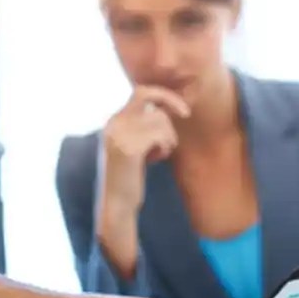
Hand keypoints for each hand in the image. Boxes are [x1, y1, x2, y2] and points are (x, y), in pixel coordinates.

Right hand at [100, 86, 191, 211]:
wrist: (117, 204)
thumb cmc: (130, 177)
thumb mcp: (133, 146)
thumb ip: (142, 127)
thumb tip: (163, 109)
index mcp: (113, 122)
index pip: (140, 92)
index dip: (163, 95)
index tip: (181, 110)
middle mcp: (113, 124)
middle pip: (149, 97)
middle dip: (171, 104)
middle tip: (185, 116)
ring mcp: (120, 135)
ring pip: (160, 119)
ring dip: (168, 137)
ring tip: (158, 153)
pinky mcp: (129, 149)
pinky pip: (160, 136)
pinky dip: (164, 147)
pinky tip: (154, 161)